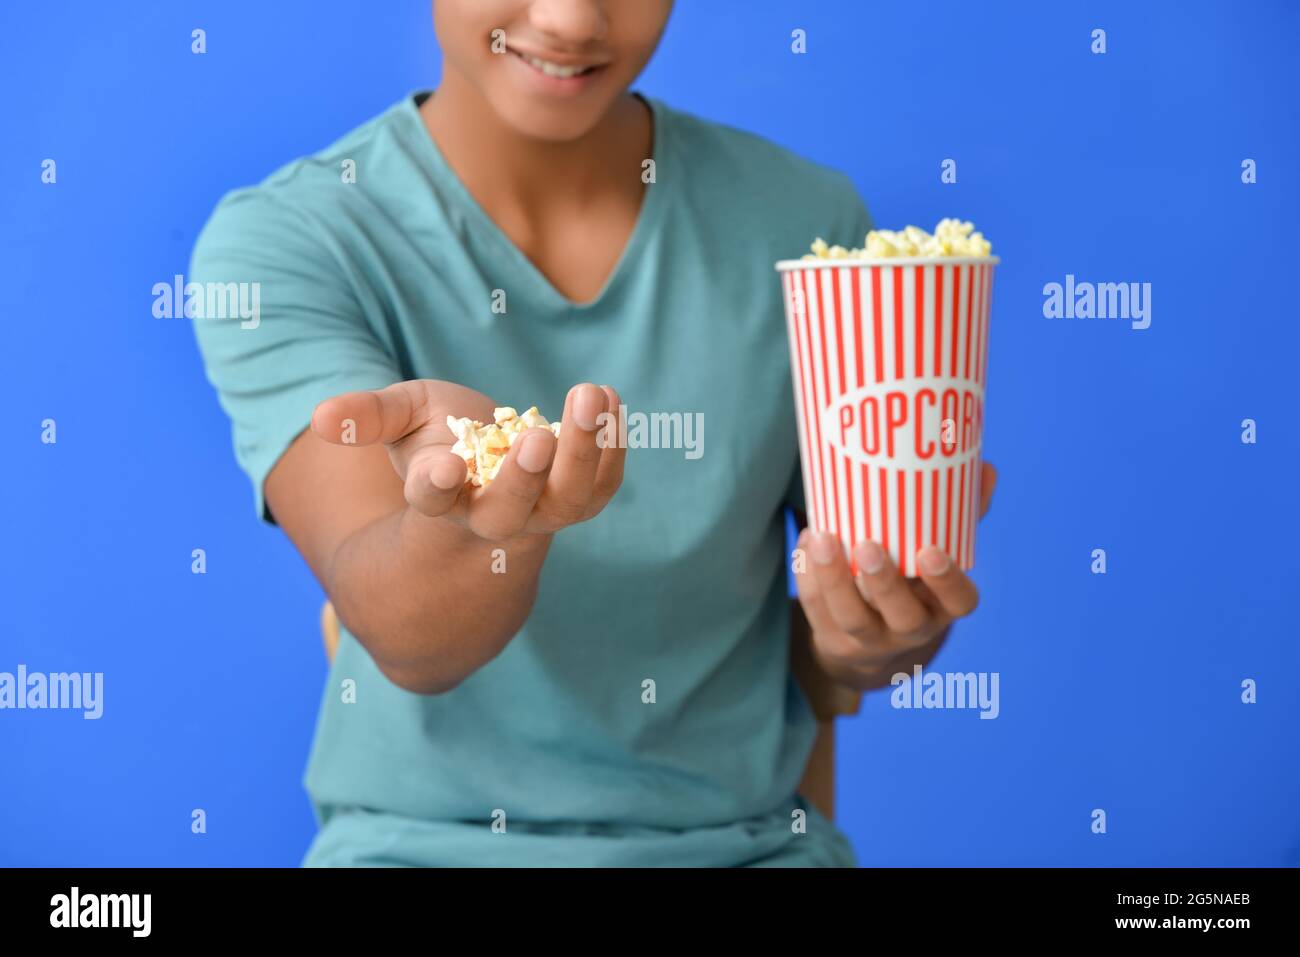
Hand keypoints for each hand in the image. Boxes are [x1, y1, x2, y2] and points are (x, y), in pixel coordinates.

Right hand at [311, 379, 625, 540]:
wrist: (487, 471)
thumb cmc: (436, 439)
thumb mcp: (399, 420)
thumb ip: (367, 416)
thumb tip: (320, 419)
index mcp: (438, 499)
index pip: (433, 502)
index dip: (437, 487)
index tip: (445, 465)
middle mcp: (490, 515)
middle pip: (509, 514)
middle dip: (524, 478)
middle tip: (539, 436)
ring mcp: (539, 513)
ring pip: (567, 501)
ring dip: (583, 452)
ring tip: (591, 395)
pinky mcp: (577, 500)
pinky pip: (601, 486)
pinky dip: (611, 447)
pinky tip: (613, 401)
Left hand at [793, 462, 997, 691]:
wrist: (873, 640)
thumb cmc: (913, 580)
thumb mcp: (939, 554)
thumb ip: (960, 515)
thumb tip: (984, 468)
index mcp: (944, 606)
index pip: (959, 602)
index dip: (947, 581)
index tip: (930, 551)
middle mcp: (911, 630)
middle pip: (903, 617)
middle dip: (884, 583)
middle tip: (868, 545)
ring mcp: (871, 641)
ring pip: (853, 617)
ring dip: (834, 578)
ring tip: (821, 538)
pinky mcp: (834, 641)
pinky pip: (819, 612)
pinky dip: (809, 578)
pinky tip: (807, 543)